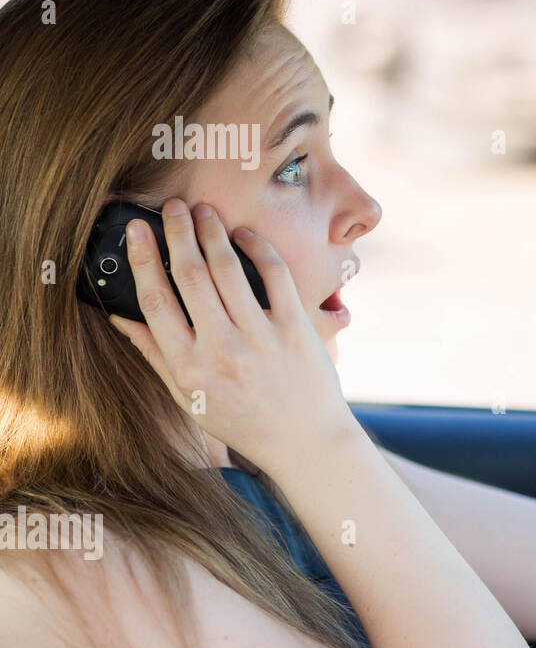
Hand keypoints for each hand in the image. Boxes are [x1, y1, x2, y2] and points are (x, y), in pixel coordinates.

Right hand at [105, 197, 353, 469]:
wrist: (304, 441)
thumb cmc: (242, 419)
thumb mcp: (188, 397)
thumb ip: (155, 353)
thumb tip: (119, 315)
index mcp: (188, 368)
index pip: (154, 301)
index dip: (143, 259)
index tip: (137, 230)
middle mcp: (221, 351)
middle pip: (191, 276)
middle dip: (178, 233)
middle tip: (172, 206)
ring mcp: (261, 339)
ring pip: (229, 270)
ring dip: (213, 232)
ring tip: (204, 211)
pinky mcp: (296, 330)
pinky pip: (275, 276)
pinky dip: (258, 248)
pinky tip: (245, 235)